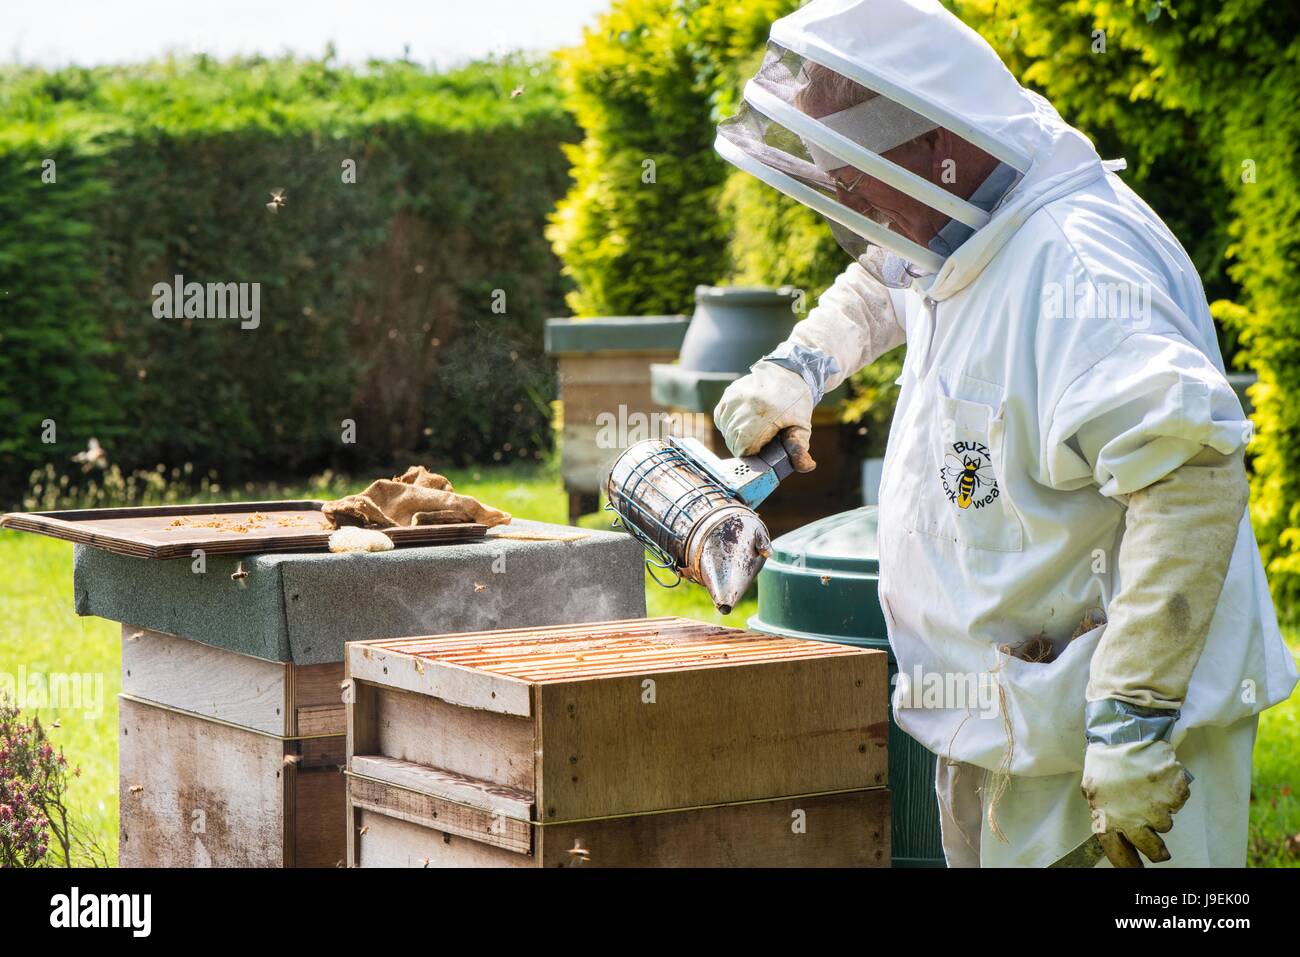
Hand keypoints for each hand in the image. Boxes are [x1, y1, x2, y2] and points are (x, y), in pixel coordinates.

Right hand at [713, 361, 816, 471]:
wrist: (789, 373)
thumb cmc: (796, 403)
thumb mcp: (802, 427)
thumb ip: (800, 449)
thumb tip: (807, 466)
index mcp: (764, 416)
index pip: (743, 448)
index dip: (751, 454)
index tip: (761, 450)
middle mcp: (746, 405)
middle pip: (733, 440)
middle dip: (744, 446)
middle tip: (758, 441)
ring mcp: (734, 398)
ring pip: (725, 430)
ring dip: (735, 435)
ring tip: (752, 430)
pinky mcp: (728, 393)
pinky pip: (721, 417)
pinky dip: (728, 423)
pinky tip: (742, 421)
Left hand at [1080, 738, 1190, 866]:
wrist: (1124, 732)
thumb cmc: (1106, 760)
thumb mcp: (1093, 790)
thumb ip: (1104, 813)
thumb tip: (1114, 830)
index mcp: (1108, 819)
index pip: (1119, 854)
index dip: (1129, 865)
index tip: (1137, 870)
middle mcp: (1134, 819)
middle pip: (1153, 850)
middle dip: (1157, 851)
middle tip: (1158, 848)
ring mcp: (1156, 807)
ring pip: (1166, 825)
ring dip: (1160, 812)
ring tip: (1147, 790)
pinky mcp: (1175, 794)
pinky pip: (1178, 803)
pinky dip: (1172, 793)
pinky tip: (1158, 779)